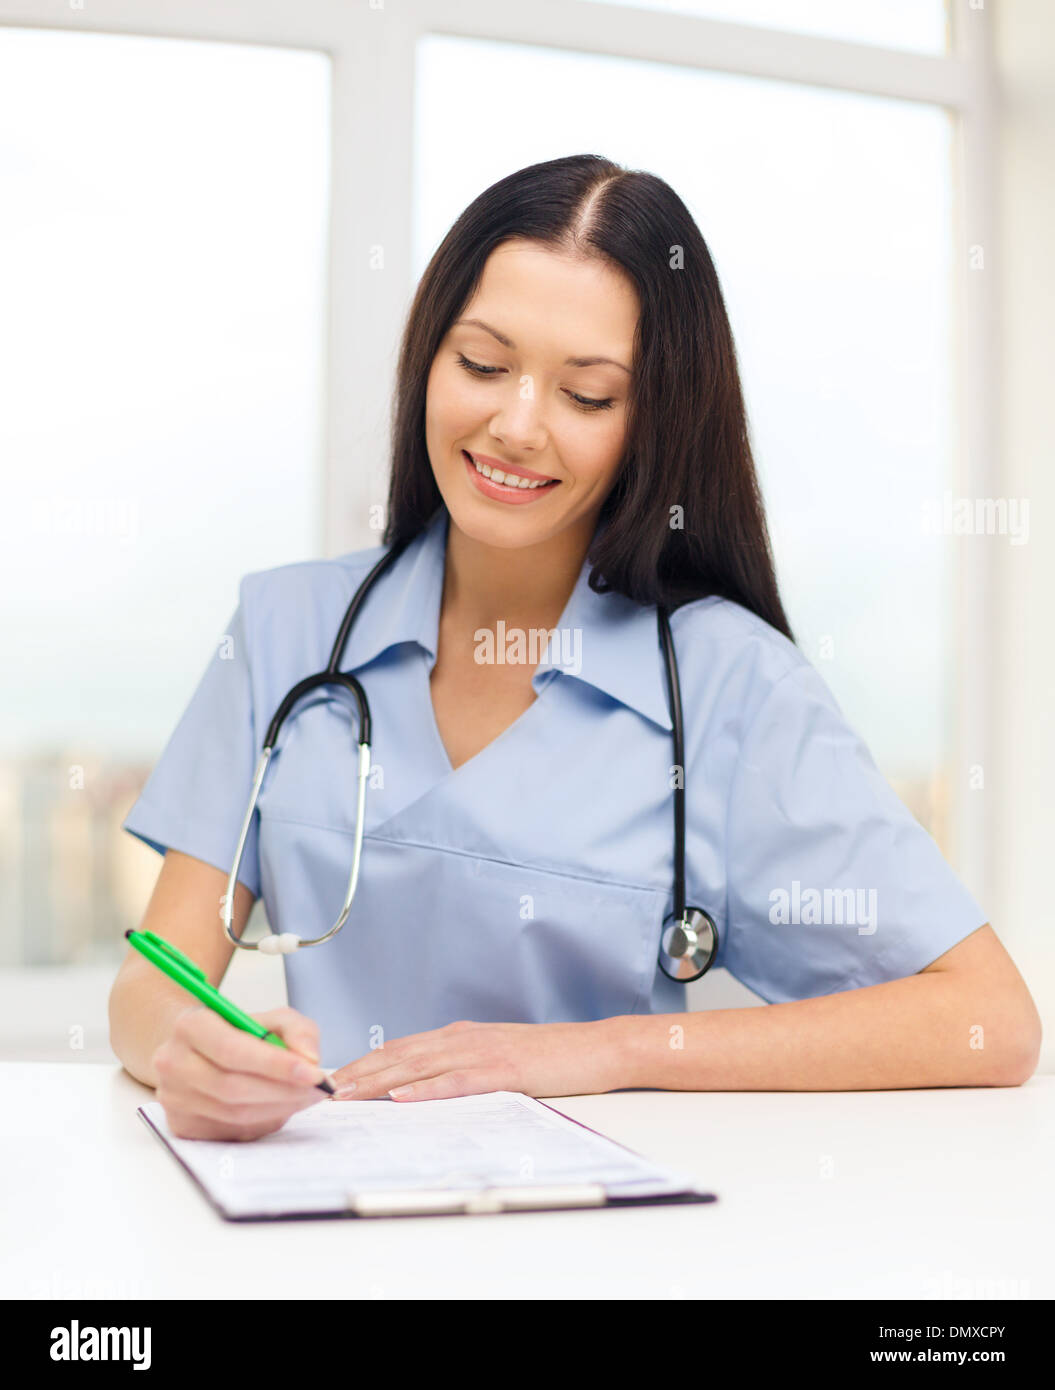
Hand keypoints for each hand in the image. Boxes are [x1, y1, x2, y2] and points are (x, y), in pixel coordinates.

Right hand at [153, 1005, 328, 1140]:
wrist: (199, 1050)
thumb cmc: (238, 1032)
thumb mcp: (271, 1018)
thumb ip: (298, 1031)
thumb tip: (310, 1058)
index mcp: (190, 1026)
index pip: (233, 1050)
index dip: (275, 1064)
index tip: (313, 1072)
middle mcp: (173, 1062)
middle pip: (233, 1087)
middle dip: (284, 1091)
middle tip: (318, 1089)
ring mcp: (174, 1098)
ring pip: (234, 1114)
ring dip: (279, 1109)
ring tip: (306, 1097)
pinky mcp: (181, 1126)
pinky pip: (232, 1132)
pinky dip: (264, 1122)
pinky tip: (280, 1108)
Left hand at [329, 1018, 620, 1101]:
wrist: (595, 1047)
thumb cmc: (550, 1057)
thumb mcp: (497, 1057)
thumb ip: (462, 1065)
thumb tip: (424, 1084)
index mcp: (461, 1037)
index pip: (400, 1049)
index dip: (363, 1063)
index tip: (331, 1079)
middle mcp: (464, 1039)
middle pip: (399, 1055)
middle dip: (357, 1073)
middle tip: (320, 1088)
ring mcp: (484, 1052)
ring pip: (419, 1065)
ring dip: (378, 1080)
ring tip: (346, 1094)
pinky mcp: (504, 1069)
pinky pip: (458, 1080)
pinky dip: (427, 1088)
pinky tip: (403, 1095)